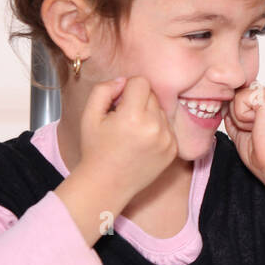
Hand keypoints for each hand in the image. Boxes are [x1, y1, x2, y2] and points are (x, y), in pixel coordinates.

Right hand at [78, 75, 177, 200]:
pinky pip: (168, 127)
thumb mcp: (90, 115)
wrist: (107, 184)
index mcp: (133, 116)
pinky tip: (142, 143)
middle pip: (152, 95)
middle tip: (123, 120)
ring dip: (149, 115)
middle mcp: (155, 127)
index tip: (119, 102)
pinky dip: (157, 130)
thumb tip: (123, 80)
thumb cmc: (96, 149)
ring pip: (161, 111)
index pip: (141, 82)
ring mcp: (167, 139)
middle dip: (138, 102)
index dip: (127, 88)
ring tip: (132, 133)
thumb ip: (104, 90)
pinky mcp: (174, 149)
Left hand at [221, 81, 264, 184]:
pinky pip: (239, 100)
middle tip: (257, 132)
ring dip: (240, 118)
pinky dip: (242, 118)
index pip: (244, 97)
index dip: (239, 115)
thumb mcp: (244, 130)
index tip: (255, 132)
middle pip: (238, 95)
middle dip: (239, 116)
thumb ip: (234, 113)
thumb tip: (222, 102)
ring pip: (237, 97)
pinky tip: (257, 127)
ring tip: (258, 130)